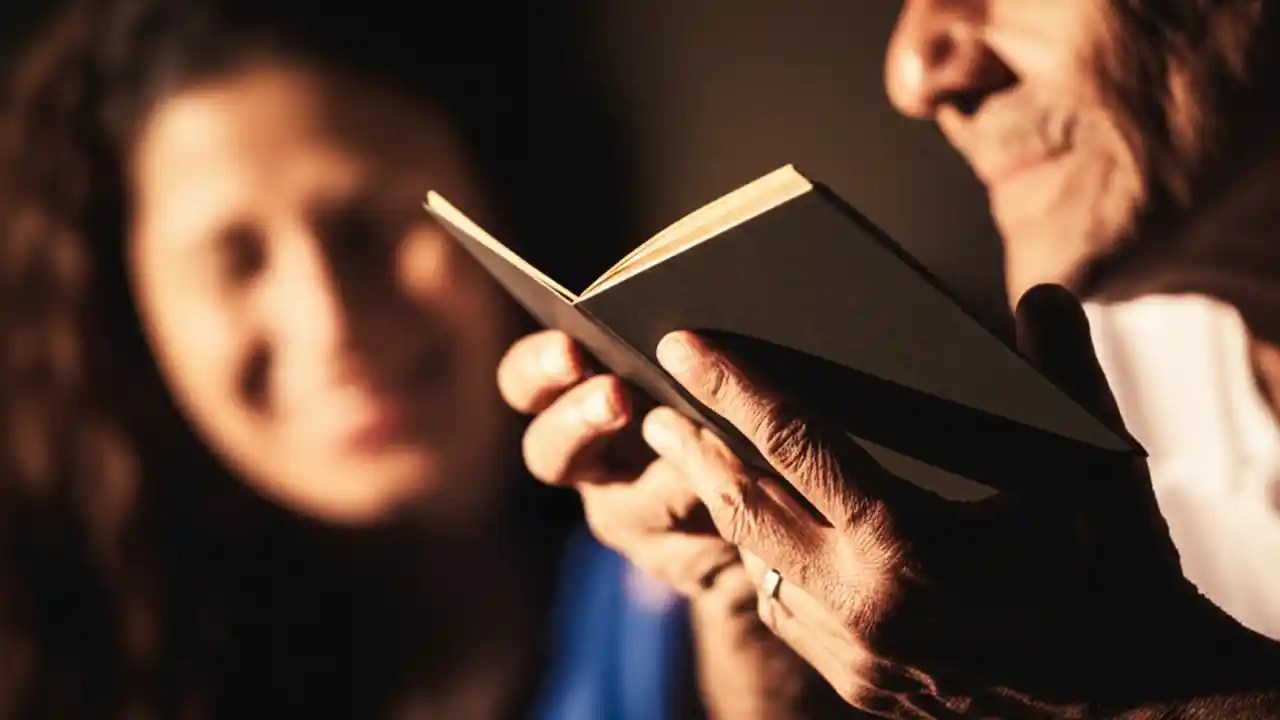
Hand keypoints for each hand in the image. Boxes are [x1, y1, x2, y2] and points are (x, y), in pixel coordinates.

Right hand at [497, 330, 737, 596]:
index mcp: (575, 397)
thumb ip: (677, 348)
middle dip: (580, 420)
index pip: (525, 381)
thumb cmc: (718, 398)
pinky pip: (690, 545)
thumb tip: (684, 306)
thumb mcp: (691, 367)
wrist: (769, 493)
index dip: (538, 367)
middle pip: (550, 451)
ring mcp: (627, 514)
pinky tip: (754, 494)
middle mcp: (588, 461)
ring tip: (704, 453)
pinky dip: (721, 517)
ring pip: (630, 505)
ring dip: (667, 478)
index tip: (570, 347)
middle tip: (616, 395)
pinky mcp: (675, 558)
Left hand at [640, 284, 1279, 715]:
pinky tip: (752, 527)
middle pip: (747, 508)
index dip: (734, 386)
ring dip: (717, 504)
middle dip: (695, 448)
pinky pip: (784, 610)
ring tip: (685, 453)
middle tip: (656, 401)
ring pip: (756, 563)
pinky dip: (761, 559)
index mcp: (908, 550)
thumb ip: (1070, 378)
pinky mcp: (857, 684)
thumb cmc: (1117, 580)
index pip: (797, 445)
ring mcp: (853, 657)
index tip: (682, 342)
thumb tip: (1044, 296)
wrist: (1137, 704)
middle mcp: (862, 610)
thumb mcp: (1102, 477)